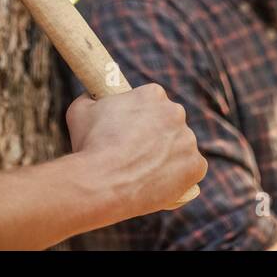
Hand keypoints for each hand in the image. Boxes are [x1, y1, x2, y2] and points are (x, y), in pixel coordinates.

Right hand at [66, 83, 206, 215]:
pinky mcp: (196, 166)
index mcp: (153, 94)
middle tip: (138, 151)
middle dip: (157, 134)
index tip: (130, 130)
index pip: (152, 100)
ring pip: (181, 146)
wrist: (101, 182)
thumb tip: (89, 95)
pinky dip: (183, 176)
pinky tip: (166, 182)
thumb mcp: (80, 110)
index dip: (140, 116)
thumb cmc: (89, 145)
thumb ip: (90, 98)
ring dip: (169, 155)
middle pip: (170, 122)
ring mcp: (188, 140)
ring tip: (146, 171)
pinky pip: (193, 170)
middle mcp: (176, 112)